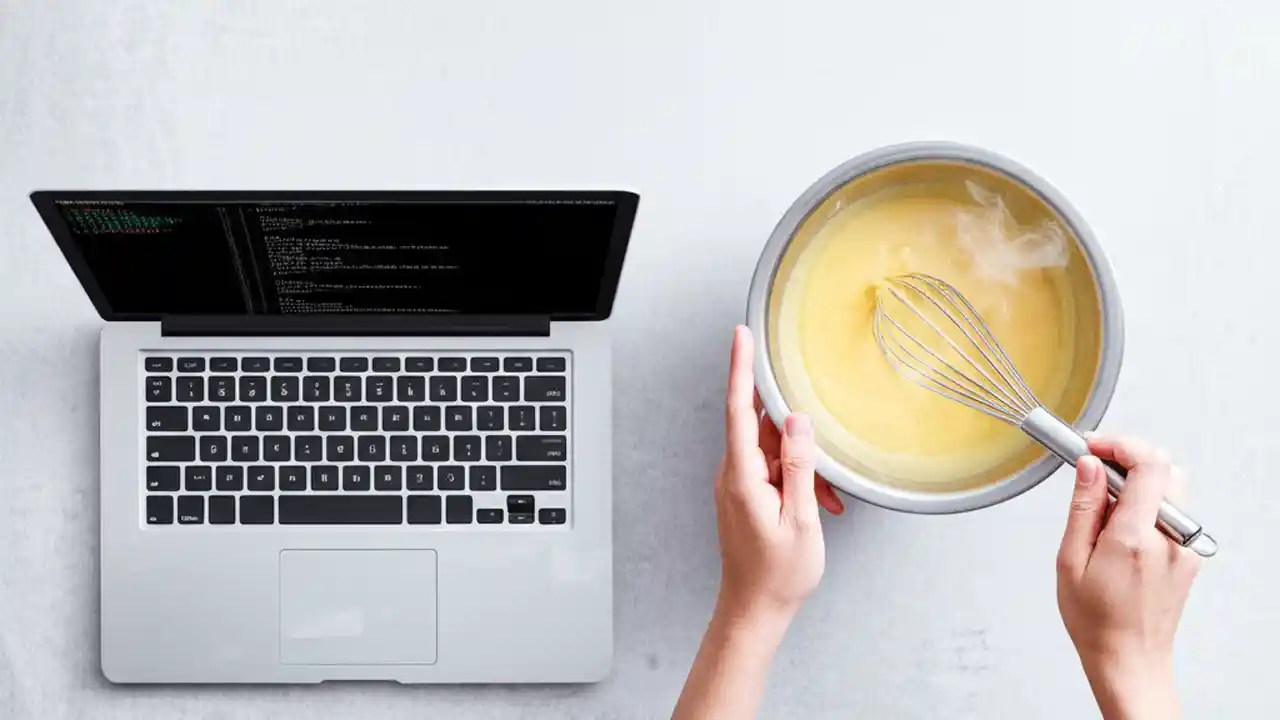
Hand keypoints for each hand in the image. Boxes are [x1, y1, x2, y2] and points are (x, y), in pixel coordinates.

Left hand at [716, 325, 843, 621]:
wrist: (755, 610)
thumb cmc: (778, 573)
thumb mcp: (801, 517)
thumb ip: (800, 464)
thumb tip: (796, 420)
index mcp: (742, 477)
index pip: (739, 409)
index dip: (741, 369)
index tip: (741, 336)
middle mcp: (734, 475)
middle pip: (760, 426)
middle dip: (793, 428)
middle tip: (811, 427)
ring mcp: (739, 484)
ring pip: (773, 450)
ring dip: (804, 465)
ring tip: (824, 499)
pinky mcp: (747, 494)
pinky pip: (774, 469)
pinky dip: (800, 479)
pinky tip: (819, 501)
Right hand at [1057, 435, 1200, 719]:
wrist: (1128, 659)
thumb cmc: (1094, 620)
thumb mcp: (1070, 560)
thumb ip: (1084, 507)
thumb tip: (1090, 467)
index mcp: (1135, 539)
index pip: (1147, 464)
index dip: (1119, 444)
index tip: (1092, 445)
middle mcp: (1169, 539)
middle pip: (1165, 467)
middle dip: (1128, 457)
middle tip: (1095, 468)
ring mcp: (1184, 547)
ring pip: (1171, 487)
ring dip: (1139, 480)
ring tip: (1104, 503)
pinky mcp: (1188, 555)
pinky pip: (1171, 512)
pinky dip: (1147, 504)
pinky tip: (1120, 527)